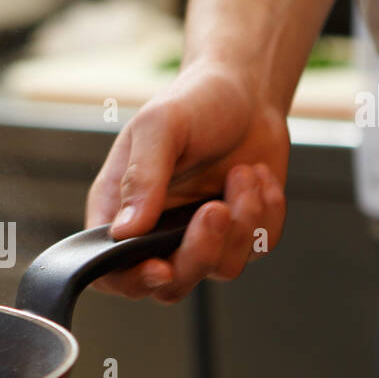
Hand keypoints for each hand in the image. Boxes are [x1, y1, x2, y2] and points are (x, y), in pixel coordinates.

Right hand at [86, 60, 289, 301]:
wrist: (246, 92)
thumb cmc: (194, 102)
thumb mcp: (160, 126)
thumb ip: (141, 177)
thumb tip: (125, 230)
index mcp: (121, 210)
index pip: (112, 270)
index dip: (132, 281)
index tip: (161, 266)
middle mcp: (157, 231)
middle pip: (171, 284)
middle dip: (200, 252)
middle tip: (216, 208)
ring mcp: (200, 236)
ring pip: (220, 269)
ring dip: (242, 223)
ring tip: (243, 174)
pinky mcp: (240, 234)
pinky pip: (257, 248)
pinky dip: (266, 214)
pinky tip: (258, 177)